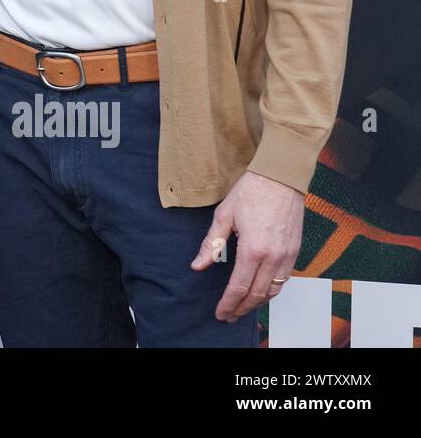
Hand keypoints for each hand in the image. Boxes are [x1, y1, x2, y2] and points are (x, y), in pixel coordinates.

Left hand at [191, 170, 303, 320]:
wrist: (281, 178)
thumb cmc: (251, 192)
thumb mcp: (223, 216)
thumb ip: (211, 244)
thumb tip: (198, 265)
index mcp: (252, 250)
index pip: (239, 287)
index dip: (228, 303)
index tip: (220, 313)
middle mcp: (273, 258)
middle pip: (257, 295)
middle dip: (241, 309)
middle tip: (228, 316)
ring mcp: (287, 256)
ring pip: (273, 291)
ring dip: (257, 304)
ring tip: (241, 308)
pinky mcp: (295, 252)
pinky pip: (283, 280)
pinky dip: (271, 291)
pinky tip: (259, 292)